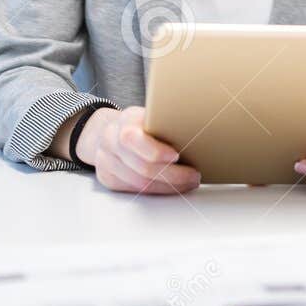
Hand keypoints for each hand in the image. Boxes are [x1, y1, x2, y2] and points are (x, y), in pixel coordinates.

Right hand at [77, 106, 199, 194]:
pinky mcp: (108, 178)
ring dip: (168, 187)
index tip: (177, 156)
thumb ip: (166, 122)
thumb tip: (199, 128)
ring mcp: (106, 161)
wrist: (106, 130)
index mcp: (124, 121)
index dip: (155, 151)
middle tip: (194, 176)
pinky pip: (135, 191)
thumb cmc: (137, 123)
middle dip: (173, 175)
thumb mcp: (150, 114)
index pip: (133, 139)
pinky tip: (172, 187)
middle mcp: (111, 141)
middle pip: (142, 167)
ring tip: (189, 182)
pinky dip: (157, 190)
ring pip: (140, 183)